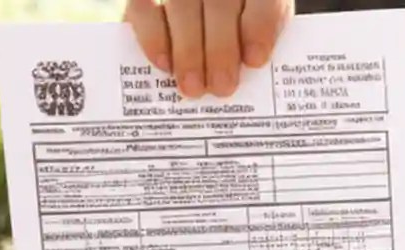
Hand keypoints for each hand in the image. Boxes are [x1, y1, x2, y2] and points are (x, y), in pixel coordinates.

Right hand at [123, 0, 294, 97]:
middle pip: (220, 3)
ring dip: (189, 49)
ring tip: (193, 86)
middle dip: (221, 48)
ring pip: (182, 5)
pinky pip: (143, 6)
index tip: (254, 60)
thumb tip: (251, 75)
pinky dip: (153, 36)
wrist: (199, 19)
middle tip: (221, 87)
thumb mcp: (256, 36)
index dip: (261, 25)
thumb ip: (256, 47)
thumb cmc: (236, 36)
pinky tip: (164, 63)